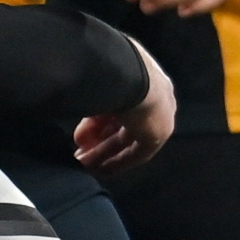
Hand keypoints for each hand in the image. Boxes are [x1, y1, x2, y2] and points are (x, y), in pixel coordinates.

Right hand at [72, 43, 173, 175]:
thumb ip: (90, 106)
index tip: (82, 133)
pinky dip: (118, 162)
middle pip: (123, 125)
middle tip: (80, 153)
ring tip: (82, 164)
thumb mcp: (95, 83)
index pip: (120, 104)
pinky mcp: (157, 134)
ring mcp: (159, 116)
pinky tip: (100, 170)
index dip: (99, 120)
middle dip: (99, 140)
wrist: (126, 73)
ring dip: (103, 152)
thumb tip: (79, 128)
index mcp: (143, 76)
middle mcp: (155, 96)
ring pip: (127, 139)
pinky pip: (136, 153)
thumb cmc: (106, 69)